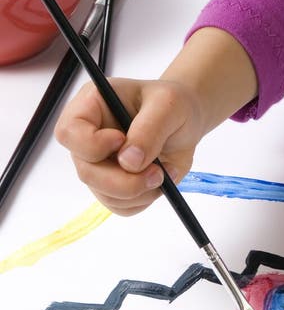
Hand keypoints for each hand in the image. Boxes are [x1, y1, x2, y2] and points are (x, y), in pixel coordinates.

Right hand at [55, 27, 258, 215]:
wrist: (187, 117)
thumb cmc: (175, 101)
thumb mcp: (169, 105)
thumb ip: (150, 129)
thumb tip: (130, 159)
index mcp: (93, 107)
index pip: (70, 132)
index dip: (92, 144)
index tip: (123, 143)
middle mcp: (90, 137)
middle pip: (85, 171)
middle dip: (123, 179)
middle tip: (155, 171)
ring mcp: (100, 164)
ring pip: (102, 195)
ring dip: (137, 193)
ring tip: (162, 173)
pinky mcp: (114, 186)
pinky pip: (120, 208)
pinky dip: (142, 203)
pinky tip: (158, 183)